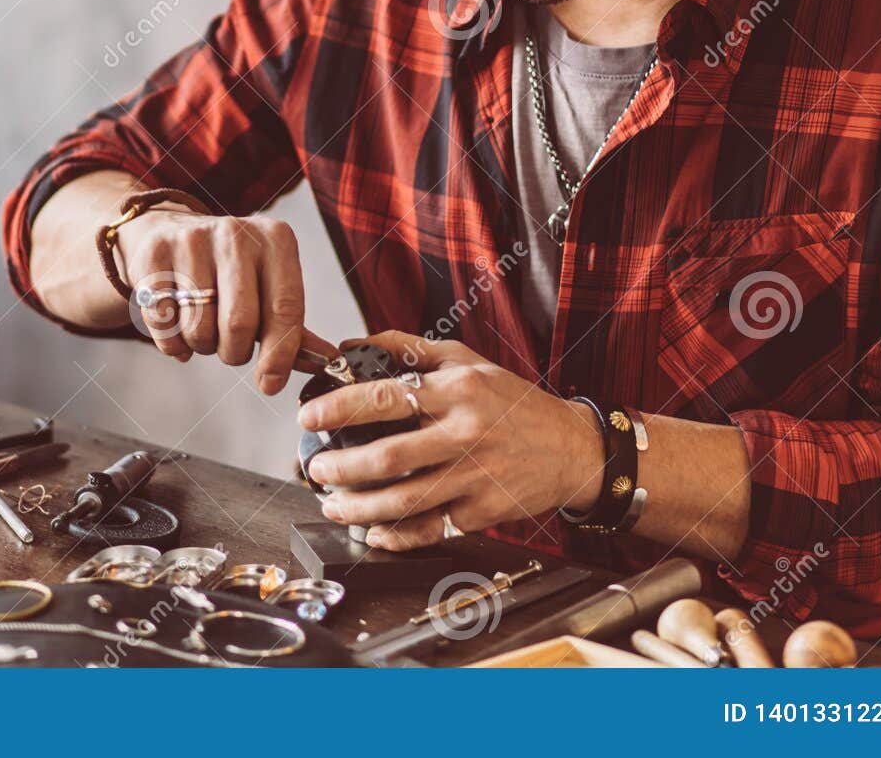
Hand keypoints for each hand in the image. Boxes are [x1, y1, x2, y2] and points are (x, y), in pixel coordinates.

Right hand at [117, 208, 334, 393]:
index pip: (286, 307)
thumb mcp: (268, 286)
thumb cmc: (229, 270)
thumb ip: (294, 327)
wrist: (169, 232)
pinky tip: (178, 328)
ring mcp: (192, 240)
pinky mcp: (155, 254)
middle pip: (240, 323)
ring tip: (204, 330)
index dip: (280, 354)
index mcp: (276, 239)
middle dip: (234, 352)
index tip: (270, 383)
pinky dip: (173, 343)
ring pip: (199, 327)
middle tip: (230, 350)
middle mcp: (236, 234)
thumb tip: (329, 361)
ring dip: (202, 346)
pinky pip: (165, 324)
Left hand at [298, 331, 604, 549]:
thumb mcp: (467, 361)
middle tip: (314, 469)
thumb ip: (409, 348)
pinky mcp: (483, 512)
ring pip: (404, 500)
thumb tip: (355, 343)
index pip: (386, 397)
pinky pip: (430, 529)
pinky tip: (373, 532)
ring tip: (332, 504)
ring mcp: (475, 477)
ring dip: (358, 507)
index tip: (310, 416)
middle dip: (341, 467)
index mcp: (458, 391)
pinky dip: (396, 536)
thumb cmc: (513, 402)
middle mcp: (465, 433)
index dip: (340, 408)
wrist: (570, 447)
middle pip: (388, 457)